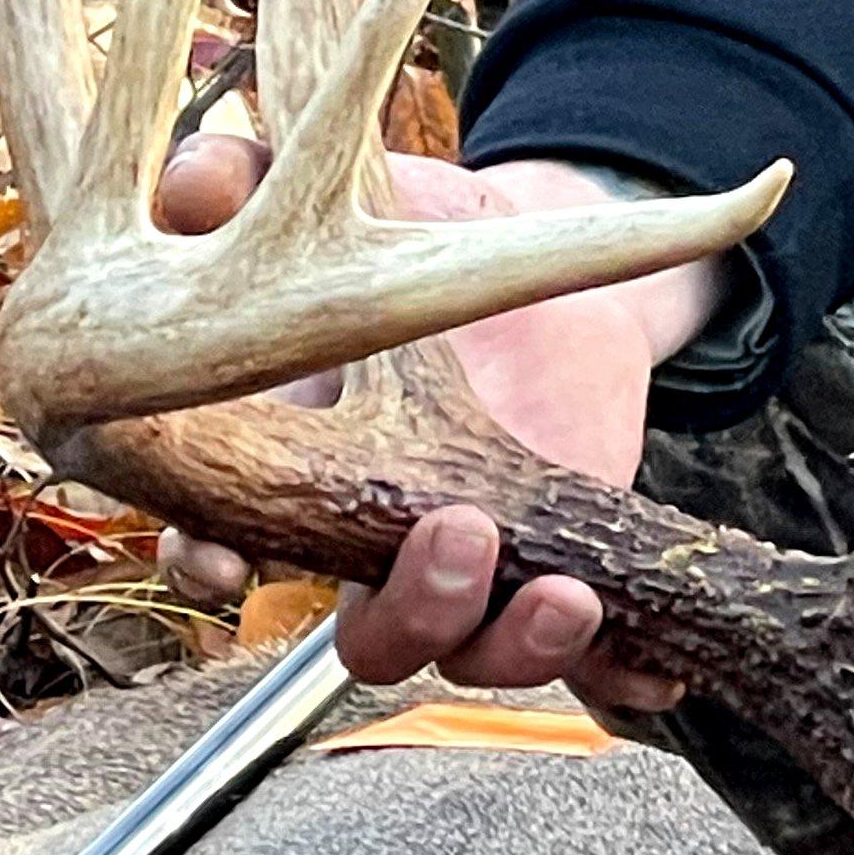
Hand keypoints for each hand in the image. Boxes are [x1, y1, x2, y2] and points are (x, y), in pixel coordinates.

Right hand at [152, 137, 723, 706]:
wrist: (549, 257)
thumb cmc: (408, 236)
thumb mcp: (331, 199)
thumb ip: (248, 182)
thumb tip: (195, 178)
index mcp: (287, 474)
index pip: (217, 544)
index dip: (209, 563)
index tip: (228, 563)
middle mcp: (371, 545)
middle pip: (364, 635)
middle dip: (405, 610)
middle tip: (455, 534)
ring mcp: (471, 570)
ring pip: (470, 654)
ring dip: (513, 644)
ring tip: (567, 595)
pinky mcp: (559, 571)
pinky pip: (588, 660)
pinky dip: (618, 675)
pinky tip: (658, 676)